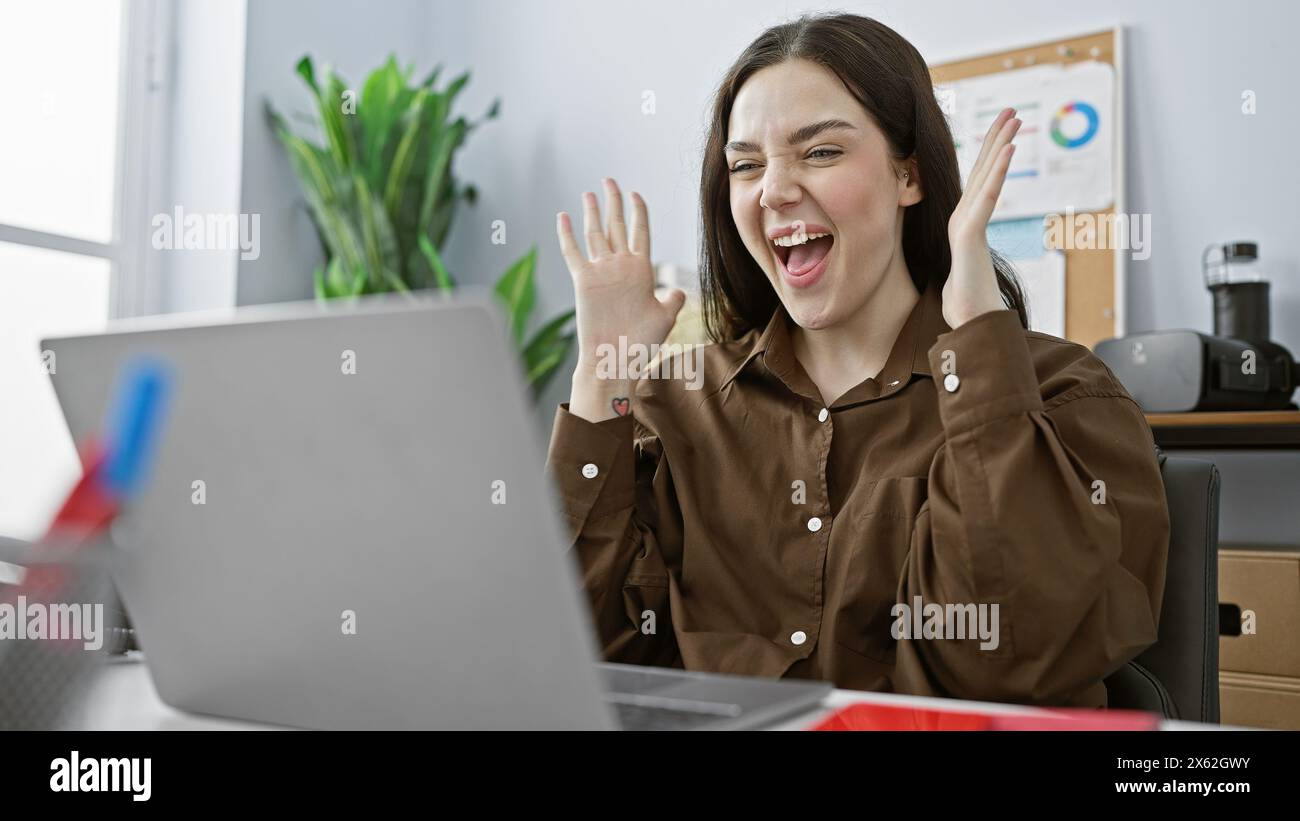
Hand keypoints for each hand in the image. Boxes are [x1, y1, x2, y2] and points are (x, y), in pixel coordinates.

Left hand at [556, 178, 685, 372]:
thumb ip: (672, 300)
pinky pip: (571, 250)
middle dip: (614, 200)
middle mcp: (620, 263)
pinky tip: (561, 217)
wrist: (613, 356)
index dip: (638, 211)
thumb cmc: (641, 341)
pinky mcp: (581, 280)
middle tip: (610, 181)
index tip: (636, 195)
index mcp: (642, 268)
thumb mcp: (666, 318)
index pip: (641, 230)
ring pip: (594, 232)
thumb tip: (675, 292)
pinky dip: (565, 233)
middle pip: (616, 223)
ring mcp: (599, 270)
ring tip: (589, 193)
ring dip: (591, 210)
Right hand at [942, 107, 1021, 328]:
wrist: (970, 323)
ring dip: (999, 145)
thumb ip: (975, 255)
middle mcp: (964, 219)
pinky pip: (986, 198)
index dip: (990, 152)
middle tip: (1011, 109)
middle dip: (996, 137)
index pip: (980, 180)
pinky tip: (1008, 151)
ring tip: (1013, 119)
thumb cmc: (972, 301)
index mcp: (966, 223)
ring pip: (984, 177)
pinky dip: (997, 172)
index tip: (1004, 127)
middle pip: (981, 170)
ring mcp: (965, 225)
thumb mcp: (975, 269)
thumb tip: (977, 255)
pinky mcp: (969, 236)